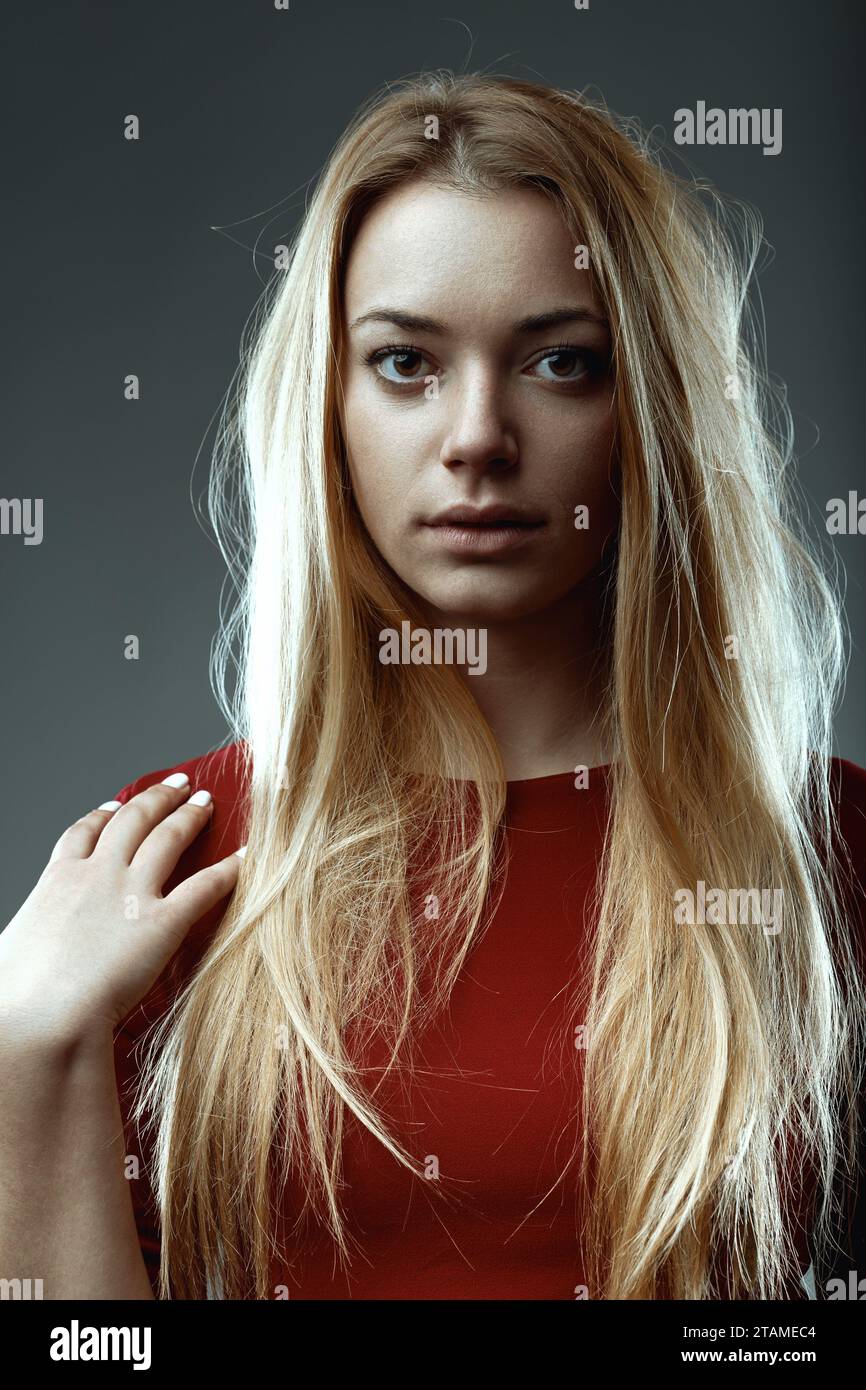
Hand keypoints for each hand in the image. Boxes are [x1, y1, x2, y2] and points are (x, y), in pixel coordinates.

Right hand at [0, 774, 244, 1044]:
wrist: (39, 1017)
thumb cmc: (17, 997)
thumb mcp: (13, 953)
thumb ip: (29, 942)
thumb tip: (26, 954)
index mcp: (57, 880)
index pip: (82, 834)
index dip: (103, 815)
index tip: (116, 805)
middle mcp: (97, 875)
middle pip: (132, 821)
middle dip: (157, 798)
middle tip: (178, 785)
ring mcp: (131, 894)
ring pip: (167, 837)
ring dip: (190, 815)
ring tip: (207, 801)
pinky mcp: (163, 922)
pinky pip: (205, 885)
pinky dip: (230, 868)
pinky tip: (246, 856)